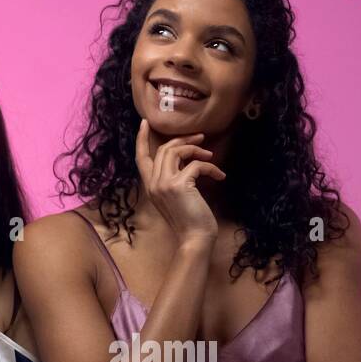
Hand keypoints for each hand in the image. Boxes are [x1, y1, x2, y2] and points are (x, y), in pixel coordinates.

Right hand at [134, 118, 224, 242]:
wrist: (194, 238)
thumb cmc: (189, 220)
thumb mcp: (175, 197)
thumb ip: (172, 180)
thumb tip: (186, 161)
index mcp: (150, 186)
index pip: (140, 158)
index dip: (141, 139)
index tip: (144, 123)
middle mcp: (153, 183)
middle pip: (163, 149)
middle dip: (183, 140)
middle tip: (200, 138)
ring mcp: (164, 184)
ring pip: (175, 152)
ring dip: (195, 149)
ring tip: (210, 155)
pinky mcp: (179, 185)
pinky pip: (196, 165)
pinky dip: (210, 167)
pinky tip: (219, 176)